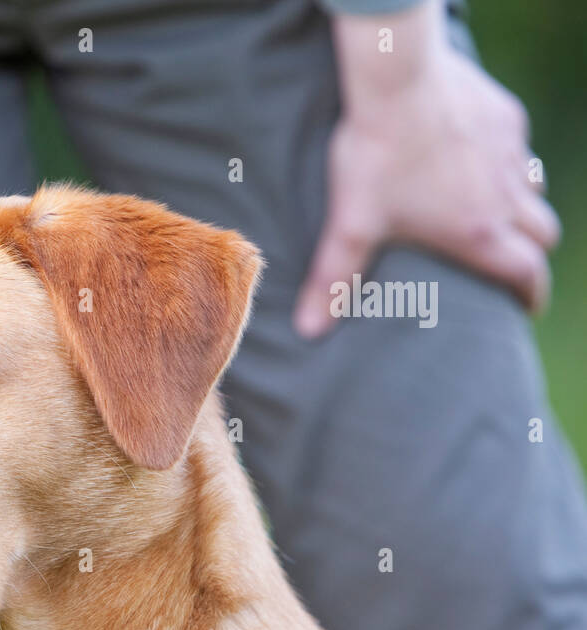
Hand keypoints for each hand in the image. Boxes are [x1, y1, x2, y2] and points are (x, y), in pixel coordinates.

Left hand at [294, 3, 559, 336]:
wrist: (398, 81)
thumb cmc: (376, 157)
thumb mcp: (351, 224)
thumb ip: (334, 279)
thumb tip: (308, 328)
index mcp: (477, 231)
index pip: (524, 273)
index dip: (530, 295)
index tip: (526, 306)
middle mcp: (506, 195)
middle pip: (542, 233)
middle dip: (530, 252)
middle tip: (511, 263)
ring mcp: (510, 154)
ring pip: (536, 187)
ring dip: (522, 205)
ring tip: (494, 212)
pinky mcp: (504, 116)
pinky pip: (517, 147)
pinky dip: (506, 160)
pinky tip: (475, 156)